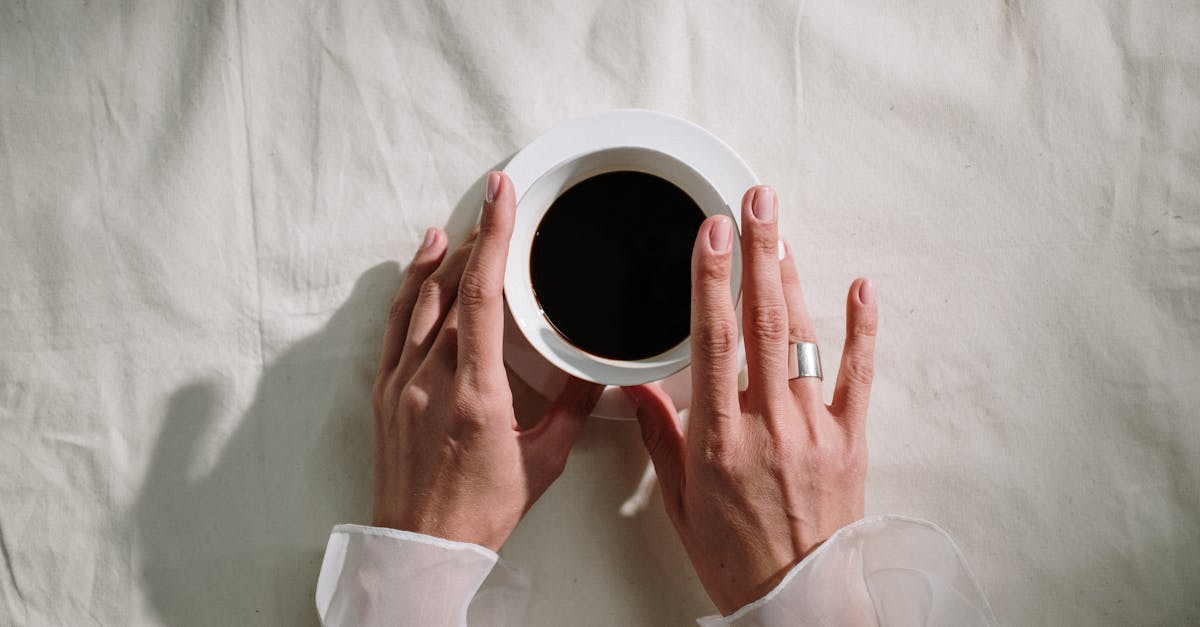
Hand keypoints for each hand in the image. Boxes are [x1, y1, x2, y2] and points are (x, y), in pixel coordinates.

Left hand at [371, 171, 602, 550]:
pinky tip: (420, 274)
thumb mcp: (543, 460)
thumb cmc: (479, 512)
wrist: (422, 548)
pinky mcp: (384, 393)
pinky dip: (408, 292)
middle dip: (475, 240)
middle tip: (493, 206)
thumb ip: (571, 408)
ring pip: (418, 303)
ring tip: (457, 228)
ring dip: (440, 260)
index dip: (492, 237)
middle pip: (451, 288)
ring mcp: (401, 384)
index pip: (482, 295)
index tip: (500, 198)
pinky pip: (394, 328)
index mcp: (476, 394)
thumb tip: (594, 373)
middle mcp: (431, 380)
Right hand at [624, 185, 878, 614]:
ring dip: (793, 279)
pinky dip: (863, 330)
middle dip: (759, 254)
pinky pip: (860, 376)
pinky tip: (862, 288)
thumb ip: (661, 438)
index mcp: (720, 441)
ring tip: (781, 232)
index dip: (712, 281)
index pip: (714, 343)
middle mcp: (769, 427)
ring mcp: (815, 431)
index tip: (710, 234)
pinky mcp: (851, 441)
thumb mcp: (679, 502)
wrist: (799, 601)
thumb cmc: (737, 557)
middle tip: (755, 202)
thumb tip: (640, 389)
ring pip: (805, 340)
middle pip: (764, 323)